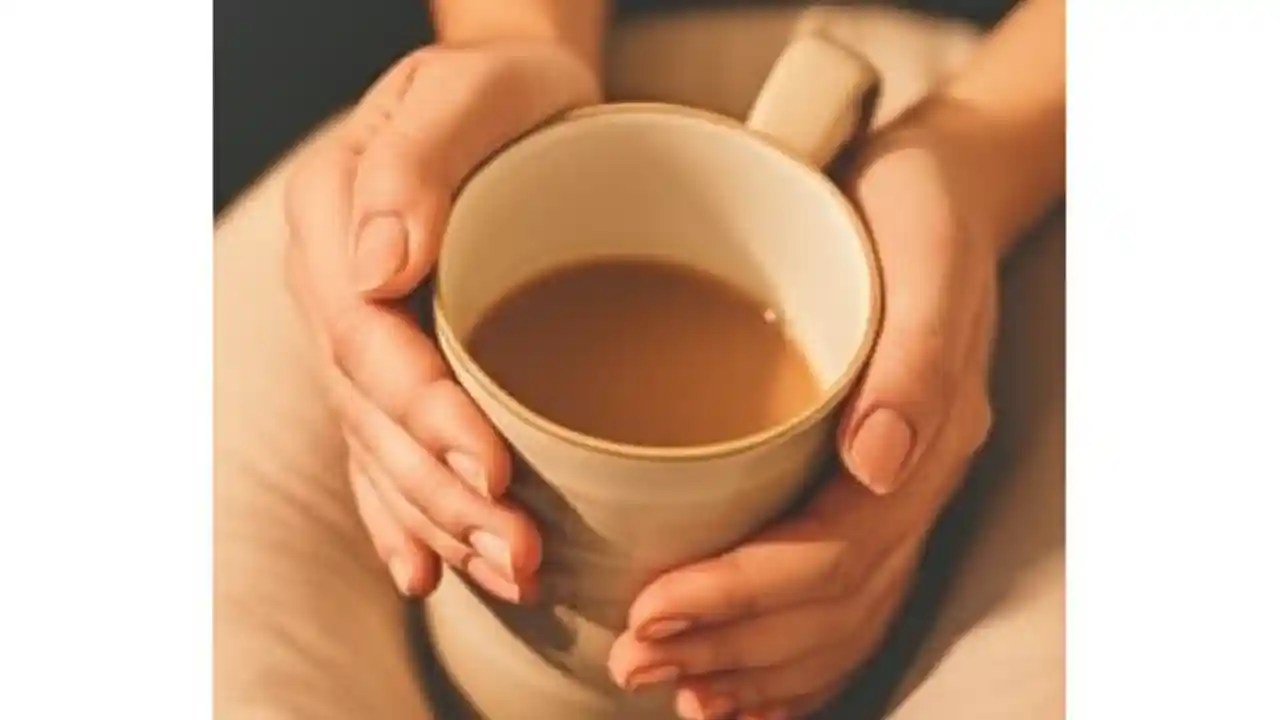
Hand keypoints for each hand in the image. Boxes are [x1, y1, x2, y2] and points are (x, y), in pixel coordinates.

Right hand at [283, 41, 598, 601]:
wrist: (512, 103)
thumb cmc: (505, 91)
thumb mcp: (469, 89)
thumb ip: (416, 163)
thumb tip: (378, 268)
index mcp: (336, 220)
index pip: (367, 340)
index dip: (425, 412)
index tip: (493, 466)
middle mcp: (336, 289)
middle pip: (374, 414)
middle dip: (445, 494)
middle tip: (520, 553)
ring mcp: (356, 336)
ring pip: (383, 449)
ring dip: (440, 523)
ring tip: (510, 576)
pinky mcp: (392, 366)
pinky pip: (383, 452)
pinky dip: (404, 517)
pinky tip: (427, 572)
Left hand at [606, 114, 999, 718]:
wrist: (941, 188)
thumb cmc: (916, 211)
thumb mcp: (923, 255)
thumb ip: (913, 358)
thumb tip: (878, 463)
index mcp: (927, 434)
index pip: (834, 551)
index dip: (741, 595)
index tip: (650, 611)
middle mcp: (914, 481)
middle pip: (830, 604)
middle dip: (729, 645)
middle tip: (633, 661)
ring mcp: (896, 490)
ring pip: (837, 618)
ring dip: (753, 664)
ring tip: (674, 686)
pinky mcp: (866, 487)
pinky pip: (842, 598)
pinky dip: (791, 654)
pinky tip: (738, 678)